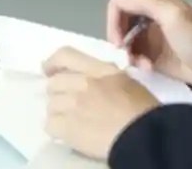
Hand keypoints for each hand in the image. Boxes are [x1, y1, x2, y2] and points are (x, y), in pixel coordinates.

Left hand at [43, 47, 158, 160]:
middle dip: (59, 94)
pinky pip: (50, 124)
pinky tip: (67, 134)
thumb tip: (95, 81)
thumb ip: (105, 77)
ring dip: (59, 112)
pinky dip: (56, 129)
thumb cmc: (142, 109)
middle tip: (69, 104)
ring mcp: (72, 104)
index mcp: (97, 69)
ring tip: (71, 121)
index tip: (48, 70)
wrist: (144, 136)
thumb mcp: (126, 81)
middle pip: (54, 83)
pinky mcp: (67, 127)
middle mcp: (81, 82)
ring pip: (51, 105)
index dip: (52, 62)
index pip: (65, 55)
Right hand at [106, 0, 191, 89]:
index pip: (120, 4)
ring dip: (128, 53)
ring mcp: (152, 36)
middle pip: (120, 22)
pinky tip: (147, 69)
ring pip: (125, 41)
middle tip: (124, 56)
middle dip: (119, 39)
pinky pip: (134, 55)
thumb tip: (115, 0)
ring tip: (139, 65)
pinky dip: (135, 62)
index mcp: (155, 0)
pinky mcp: (154, 55)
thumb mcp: (172, 15)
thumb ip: (143, 2)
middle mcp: (150, 15)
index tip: (118, 42)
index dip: (114, 22)